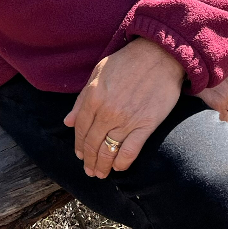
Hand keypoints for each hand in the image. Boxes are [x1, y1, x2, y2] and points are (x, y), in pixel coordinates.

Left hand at [63, 38, 184, 179]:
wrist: (160, 55)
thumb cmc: (128, 61)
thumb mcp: (99, 72)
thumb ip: (82, 99)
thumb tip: (67, 121)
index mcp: (94, 97)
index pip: (81, 129)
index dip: (79, 145)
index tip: (80, 155)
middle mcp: (108, 111)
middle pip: (93, 143)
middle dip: (89, 160)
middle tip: (89, 170)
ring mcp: (126, 120)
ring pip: (108, 151)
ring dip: (102, 166)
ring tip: (100, 173)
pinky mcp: (146, 125)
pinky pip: (130, 151)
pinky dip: (122, 163)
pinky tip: (118, 167)